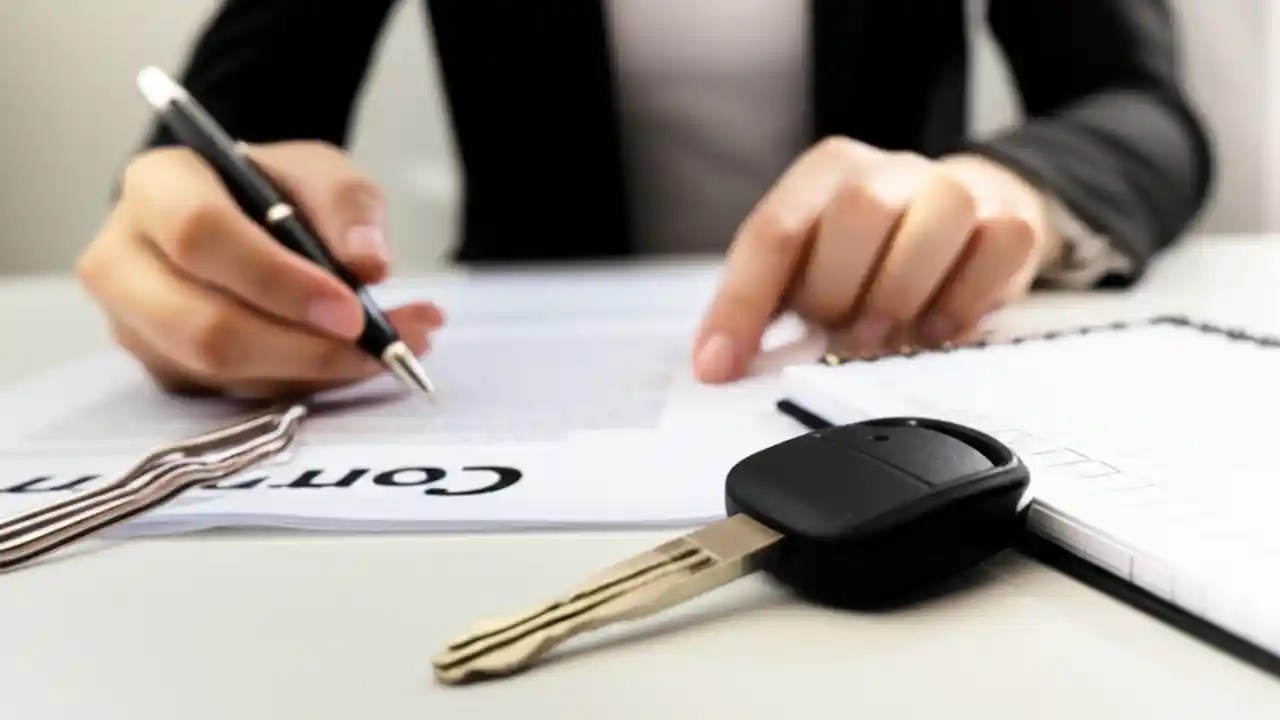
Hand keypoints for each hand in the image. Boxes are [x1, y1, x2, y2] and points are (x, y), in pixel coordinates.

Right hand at [77, 140, 442, 397]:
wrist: (244, 217)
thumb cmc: (274, 190)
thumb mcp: (319, 170)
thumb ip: (348, 205)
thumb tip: (368, 264)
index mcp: (156, 186)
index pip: (200, 236)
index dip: (278, 281)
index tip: (349, 308)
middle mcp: (125, 260)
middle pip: (202, 327)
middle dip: (301, 348)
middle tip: (379, 346)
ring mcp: (136, 325)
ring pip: (222, 373)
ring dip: (318, 371)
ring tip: (396, 347)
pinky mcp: (165, 370)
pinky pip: (237, 394)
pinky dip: (309, 383)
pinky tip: (360, 359)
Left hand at [692, 137, 1063, 381]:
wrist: (975, 211)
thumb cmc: (875, 253)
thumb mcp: (812, 269)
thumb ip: (769, 305)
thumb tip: (721, 363)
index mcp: (826, 174)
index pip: (773, 232)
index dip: (742, 305)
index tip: (720, 366)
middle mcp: (888, 170)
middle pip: (858, 213)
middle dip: (838, 292)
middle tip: (835, 336)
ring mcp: (954, 188)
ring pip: (935, 222)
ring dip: (900, 299)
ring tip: (883, 339)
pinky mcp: (1011, 219)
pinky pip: (996, 250)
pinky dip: (962, 304)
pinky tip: (937, 329)